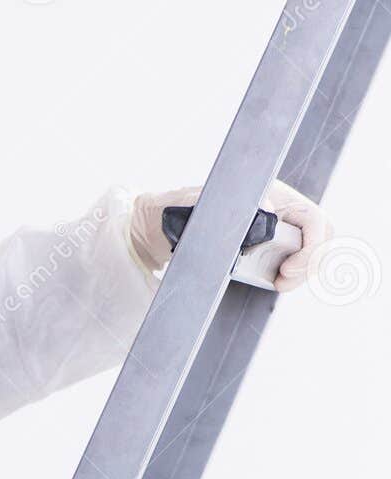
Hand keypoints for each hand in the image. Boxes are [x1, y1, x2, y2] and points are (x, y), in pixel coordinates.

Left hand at [129, 180, 332, 291]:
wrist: (156, 226)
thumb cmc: (175, 209)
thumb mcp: (192, 204)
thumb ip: (224, 205)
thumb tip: (268, 210)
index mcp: (270, 194)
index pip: (314, 219)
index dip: (312, 246)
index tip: (286, 270)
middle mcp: (279, 210)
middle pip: (321, 236)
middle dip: (311, 262)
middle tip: (283, 281)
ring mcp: (275, 229)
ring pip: (309, 251)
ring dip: (302, 271)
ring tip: (277, 284)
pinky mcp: (265, 248)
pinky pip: (290, 261)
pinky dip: (290, 275)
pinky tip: (272, 283)